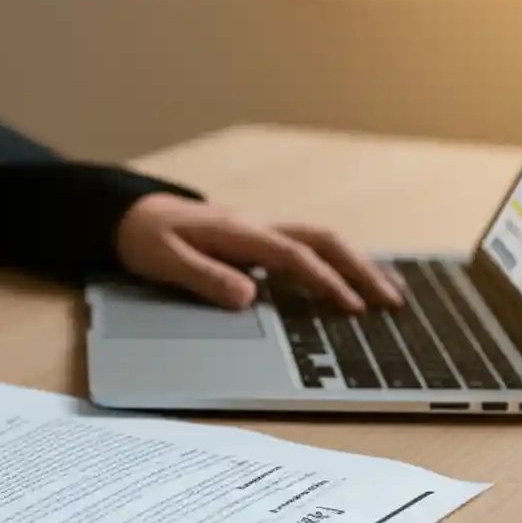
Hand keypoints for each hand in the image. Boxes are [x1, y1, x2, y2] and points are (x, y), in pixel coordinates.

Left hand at [115, 193, 404, 311]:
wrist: (129, 215)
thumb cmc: (144, 237)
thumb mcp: (164, 260)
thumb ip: (205, 277)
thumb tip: (250, 296)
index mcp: (238, 232)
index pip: (295, 256)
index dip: (325, 281)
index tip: (351, 307)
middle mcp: (257, 229)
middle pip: (323, 241)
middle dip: (360, 270)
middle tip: (392, 302)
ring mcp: (259, 234)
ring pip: (320, 243)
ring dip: (356, 266)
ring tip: (389, 294)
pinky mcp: (256, 244)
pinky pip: (305, 252)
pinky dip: (335, 267)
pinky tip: (351, 287)